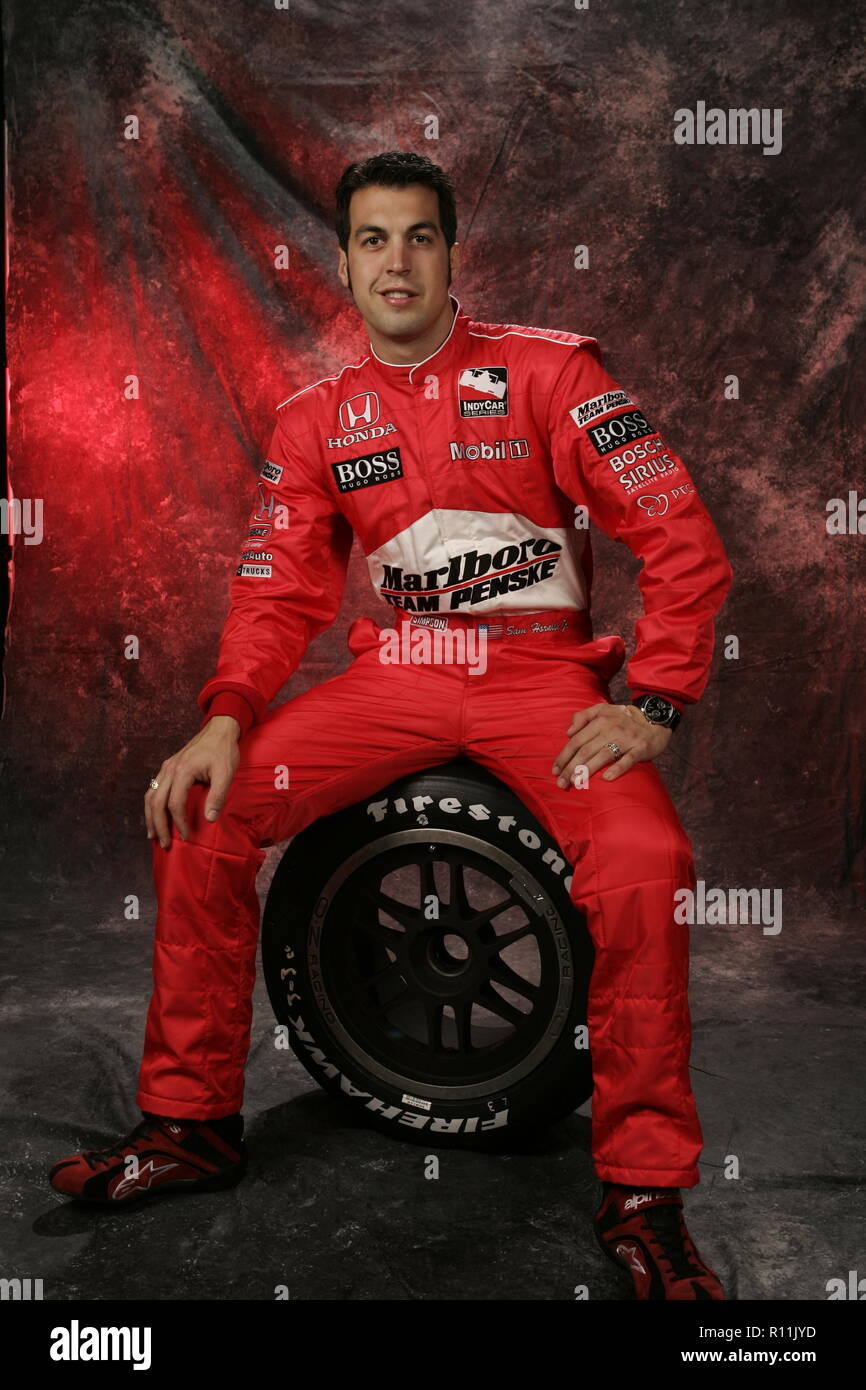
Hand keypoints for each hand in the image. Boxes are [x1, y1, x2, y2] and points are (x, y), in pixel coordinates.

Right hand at [144, 715, 240, 849]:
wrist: (219, 729)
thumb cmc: (224, 750)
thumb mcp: (226, 773)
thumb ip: (217, 796)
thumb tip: (209, 819)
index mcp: (182, 771)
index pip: (175, 803)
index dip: (179, 823)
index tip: (187, 837)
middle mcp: (169, 769)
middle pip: (156, 802)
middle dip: (158, 825)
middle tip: (164, 844)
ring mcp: (166, 768)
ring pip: (150, 796)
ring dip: (150, 817)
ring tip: (154, 835)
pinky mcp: (168, 767)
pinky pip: (153, 789)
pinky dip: (152, 805)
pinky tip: (155, 816)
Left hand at [551, 702, 671, 787]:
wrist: (655, 718)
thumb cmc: (624, 717)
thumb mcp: (602, 709)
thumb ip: (583, 716)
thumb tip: (568, 732)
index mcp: (600, 720)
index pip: (576, 741)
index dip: (564, 756)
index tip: (555, 770)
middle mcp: (611, 729)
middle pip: (586, 751)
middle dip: (571, 768)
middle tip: (561, 783)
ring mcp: (626, 739)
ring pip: (603, 756)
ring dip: (587, 771)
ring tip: (575, 783)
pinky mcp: (640, 749)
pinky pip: (628, 760)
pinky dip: (617, 769)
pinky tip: (606, 779)